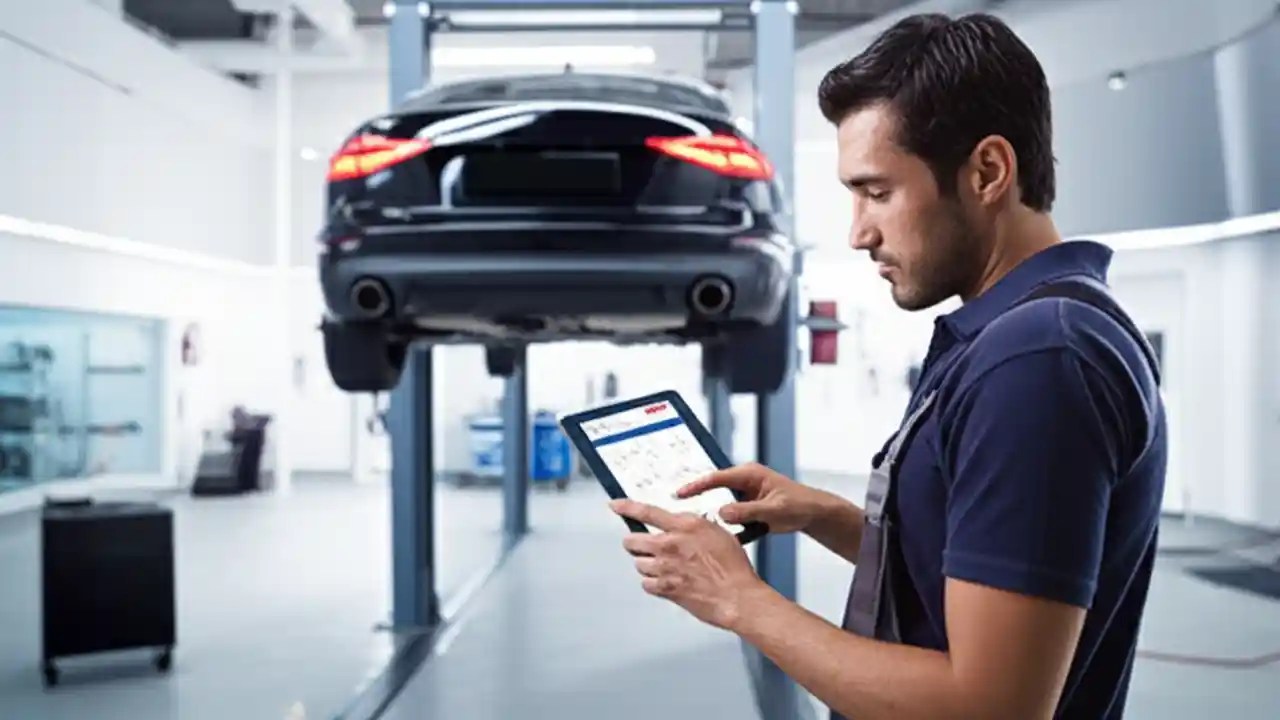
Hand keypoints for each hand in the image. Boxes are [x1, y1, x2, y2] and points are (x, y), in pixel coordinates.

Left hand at [610, 498, 767, 630]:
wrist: (737, 596)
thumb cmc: (733, 568)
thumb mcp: (718, 533)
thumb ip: (694, 526)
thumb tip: (680, 524)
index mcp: (685, 526)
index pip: (647, 511)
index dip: (627, 507)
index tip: (616, 506)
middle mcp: (670, 544)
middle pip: (633, 540)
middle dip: (635, 543)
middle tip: (643, 547)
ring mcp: (665, 567)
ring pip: (638, 563)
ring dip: (647, 564)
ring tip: (664, 567)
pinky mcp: (664, 588)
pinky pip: (646, 584)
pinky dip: (652, 583)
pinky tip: (665, 582)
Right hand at [676, 462, 826, 534]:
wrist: (814, 513)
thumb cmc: (800, 504)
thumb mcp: (774, 509)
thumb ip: (748, 511)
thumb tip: (723, 513)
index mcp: (750, 474)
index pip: (717, 477)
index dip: (697, 485)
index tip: (681, 493)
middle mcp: (745, 482)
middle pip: (715, 489)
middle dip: (699, 498)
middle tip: (679, 508)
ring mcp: (746, 496)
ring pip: (722, 505)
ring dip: (713, 516)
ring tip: (696, 526)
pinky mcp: (748, 508)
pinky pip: (732, 516)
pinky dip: (726, 526)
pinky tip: (719, 537)